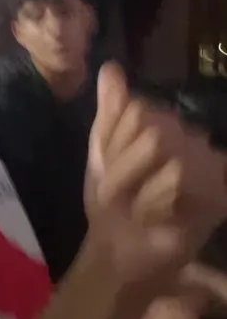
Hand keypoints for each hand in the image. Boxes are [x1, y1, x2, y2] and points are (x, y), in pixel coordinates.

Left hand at [86, 62, 226, 264]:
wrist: (118, 250)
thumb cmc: (112, 201)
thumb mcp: (102, 151)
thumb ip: (111, 111)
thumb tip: (110, 67)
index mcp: (166, 123)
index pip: (138, 108)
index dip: (115, 141)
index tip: (108, 169)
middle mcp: (193, 137)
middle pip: (150, 126)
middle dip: (122, 165)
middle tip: (120, 193)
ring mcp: (209, 165)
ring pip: (161, 146)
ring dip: (134, 183)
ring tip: (136, 206)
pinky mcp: (216, 196)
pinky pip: (177, 175)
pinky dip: (152, 199)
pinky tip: (154, 216)